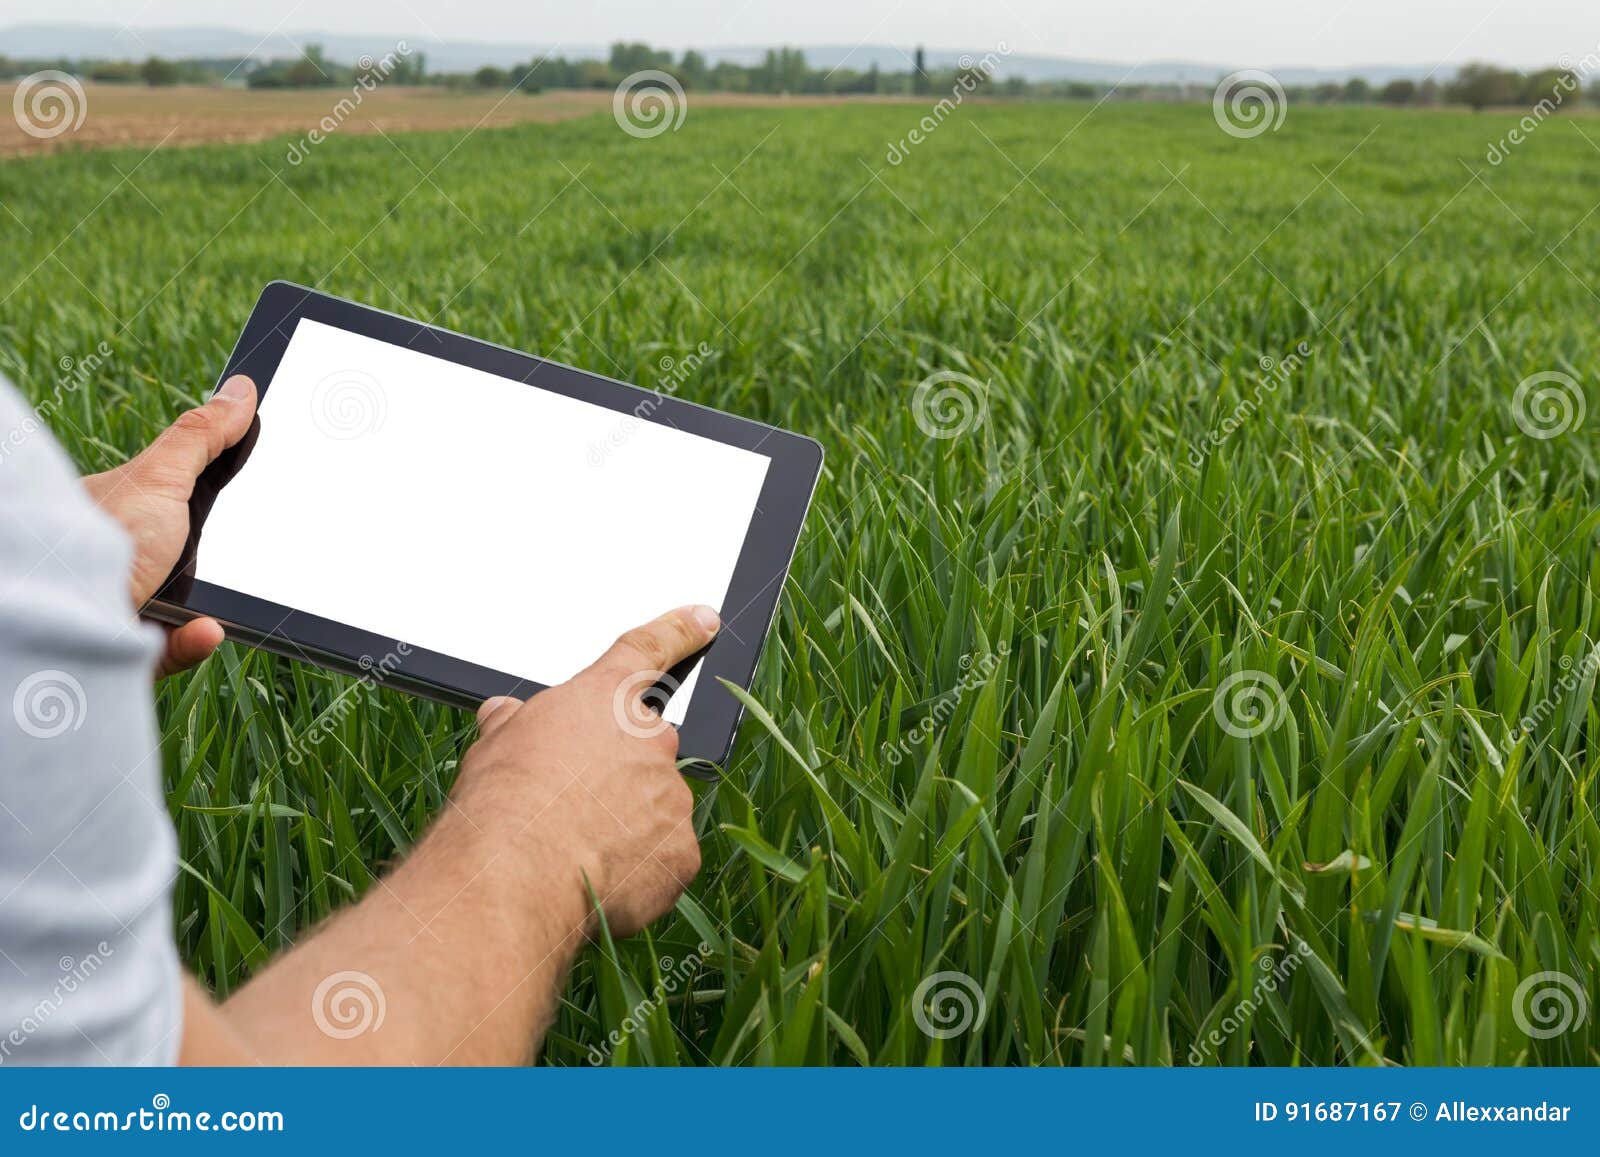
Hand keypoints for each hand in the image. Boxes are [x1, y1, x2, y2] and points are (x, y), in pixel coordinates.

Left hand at [83, 375, 257, 675]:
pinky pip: (177, 644)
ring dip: (211, 603)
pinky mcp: (136, 645)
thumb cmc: (105, 537)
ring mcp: (129, 601)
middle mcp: (124, 555)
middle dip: (217, 556)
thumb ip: (201, 437)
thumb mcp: (161, 477)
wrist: (67, 617)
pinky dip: (196, 638)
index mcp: (127, 512)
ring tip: (225, 598)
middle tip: (260, 551)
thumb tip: (242, 390)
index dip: (218, 493)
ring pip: (186, 602)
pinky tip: (208, 628)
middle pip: (188, 552)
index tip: (262, 490)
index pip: (182, 495)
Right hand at [456, 605, 718, 938]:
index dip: (680, 631)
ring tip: (575, 850)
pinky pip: (664, 859)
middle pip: (646, 752)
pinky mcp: (681, 851)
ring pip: (656, 810)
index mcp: (605, 700)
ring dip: (626, 827)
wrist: (519, 870)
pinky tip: (600, 879)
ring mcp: (672, 796)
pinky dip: (638, 871)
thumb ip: (513, 723)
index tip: (706, 620)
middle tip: (575, 806)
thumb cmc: (503, 802)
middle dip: (618, 775)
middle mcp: (651, 739)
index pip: (649, 650)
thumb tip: (504, 715)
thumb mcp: (494, 744)